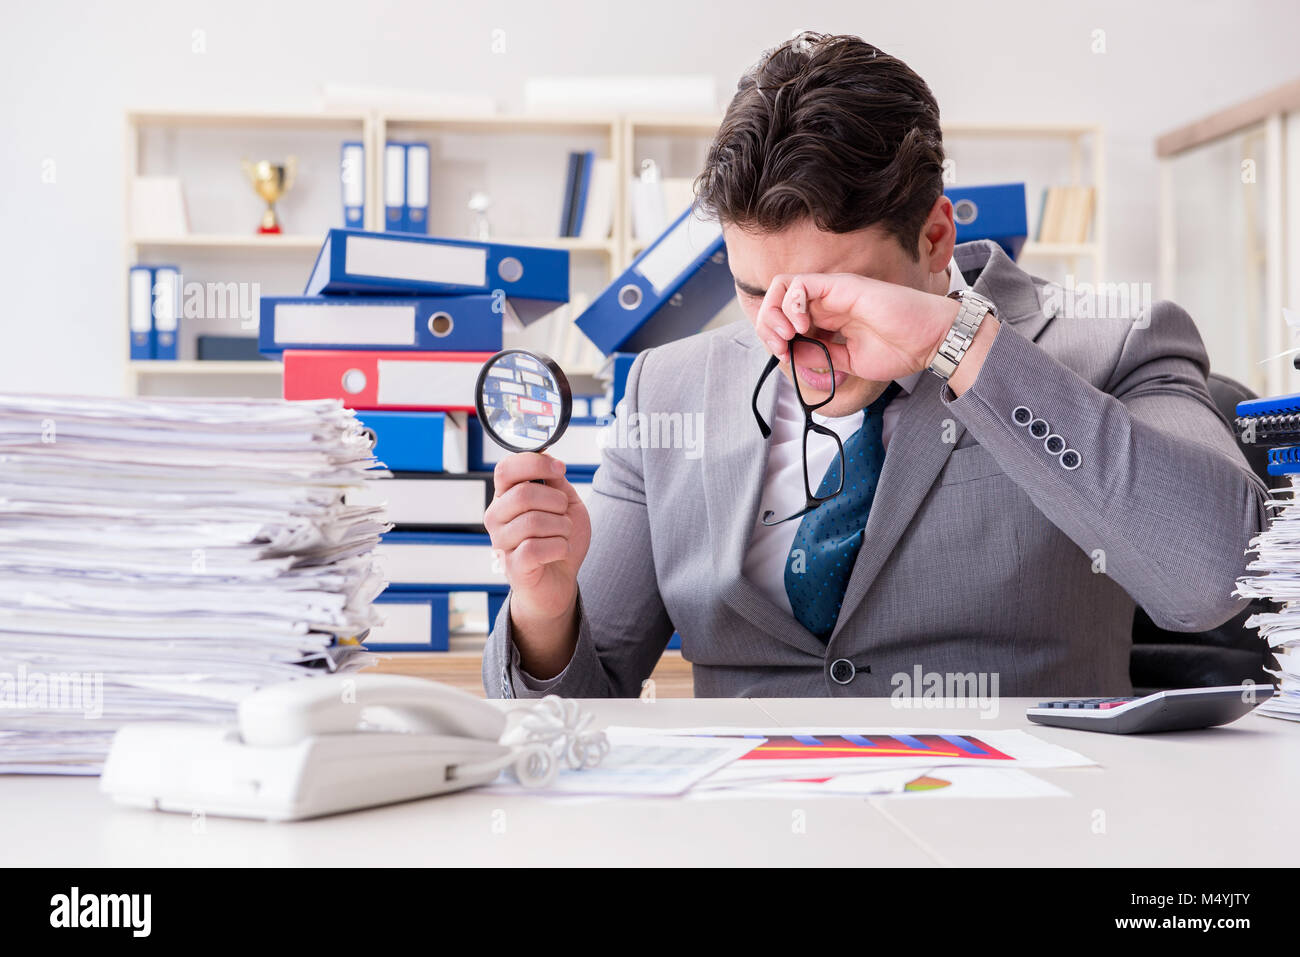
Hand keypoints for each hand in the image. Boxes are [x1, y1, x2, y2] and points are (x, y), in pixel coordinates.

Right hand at [485, 453, 591, 626]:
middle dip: (557, 502)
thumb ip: (555, 482)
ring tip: (562, 535)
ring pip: (534, 521)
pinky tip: (560, 551)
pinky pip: (537, 548)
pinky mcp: (513, 566)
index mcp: (506, 497)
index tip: (559, 470)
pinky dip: (560, 547)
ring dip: (562, 527)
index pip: (505, 469)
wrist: (559, 581)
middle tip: (563, 514)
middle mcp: (496, 517)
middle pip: (523, 494)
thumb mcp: (564, 504)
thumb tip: (550, 459)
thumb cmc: (557, 540)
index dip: (535, 464)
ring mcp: (501, 542)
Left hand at [755, 273, 959, 382]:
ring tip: (787, 336)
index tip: (783, 356)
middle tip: (780, 347)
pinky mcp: (841, 285)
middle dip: (768, 326)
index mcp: (829, 319)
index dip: (776, 338)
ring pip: (782, 288)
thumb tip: (791, 355)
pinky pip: (799, 283)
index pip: (786, 319)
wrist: (931, 341)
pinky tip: (801, 325)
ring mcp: (833, 291)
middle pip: (778, 301)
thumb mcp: (848, 362)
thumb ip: (820, 357)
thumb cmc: (901, 349)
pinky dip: (791, 304)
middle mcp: (827, 302)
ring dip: (774, 314)